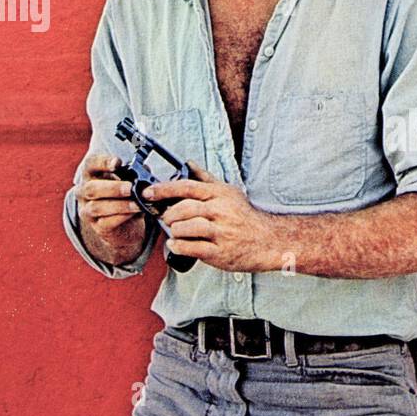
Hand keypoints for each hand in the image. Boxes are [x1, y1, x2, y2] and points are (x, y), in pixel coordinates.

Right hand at [75, 153, 145, 244]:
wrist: (125, 225)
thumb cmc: (124, 197)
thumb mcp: (129, 182)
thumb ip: (135, 173)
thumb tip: (144, 168)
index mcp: (91, 175)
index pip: (90, 164)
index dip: (102, 162)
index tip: (118, 163)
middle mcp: (84, 192)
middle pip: (91, 188)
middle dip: (112, 188)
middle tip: (130, 187)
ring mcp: (88, 211)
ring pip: (97, 207)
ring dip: (120, 205)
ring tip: (137, 203)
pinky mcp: (97, 227)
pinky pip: (106, 222)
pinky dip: (122, 217)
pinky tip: (134, 213)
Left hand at [144, 160, 277, 272]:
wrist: (268, 240)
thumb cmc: (245, 217)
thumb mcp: (228, 192)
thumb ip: (206, 179)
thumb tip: (189, 163)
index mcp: (219, 195)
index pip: (187, 187)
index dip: (164, 189)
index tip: (148, 193)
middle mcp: (220, 212)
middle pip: (184, 208)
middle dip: (169, 214)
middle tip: (165, 218)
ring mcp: (221, 233)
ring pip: (186, 228)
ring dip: (174, 230)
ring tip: (174, 232)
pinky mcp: (220, 252)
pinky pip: (193, 248)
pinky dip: (179, 246)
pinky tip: (176, 244)